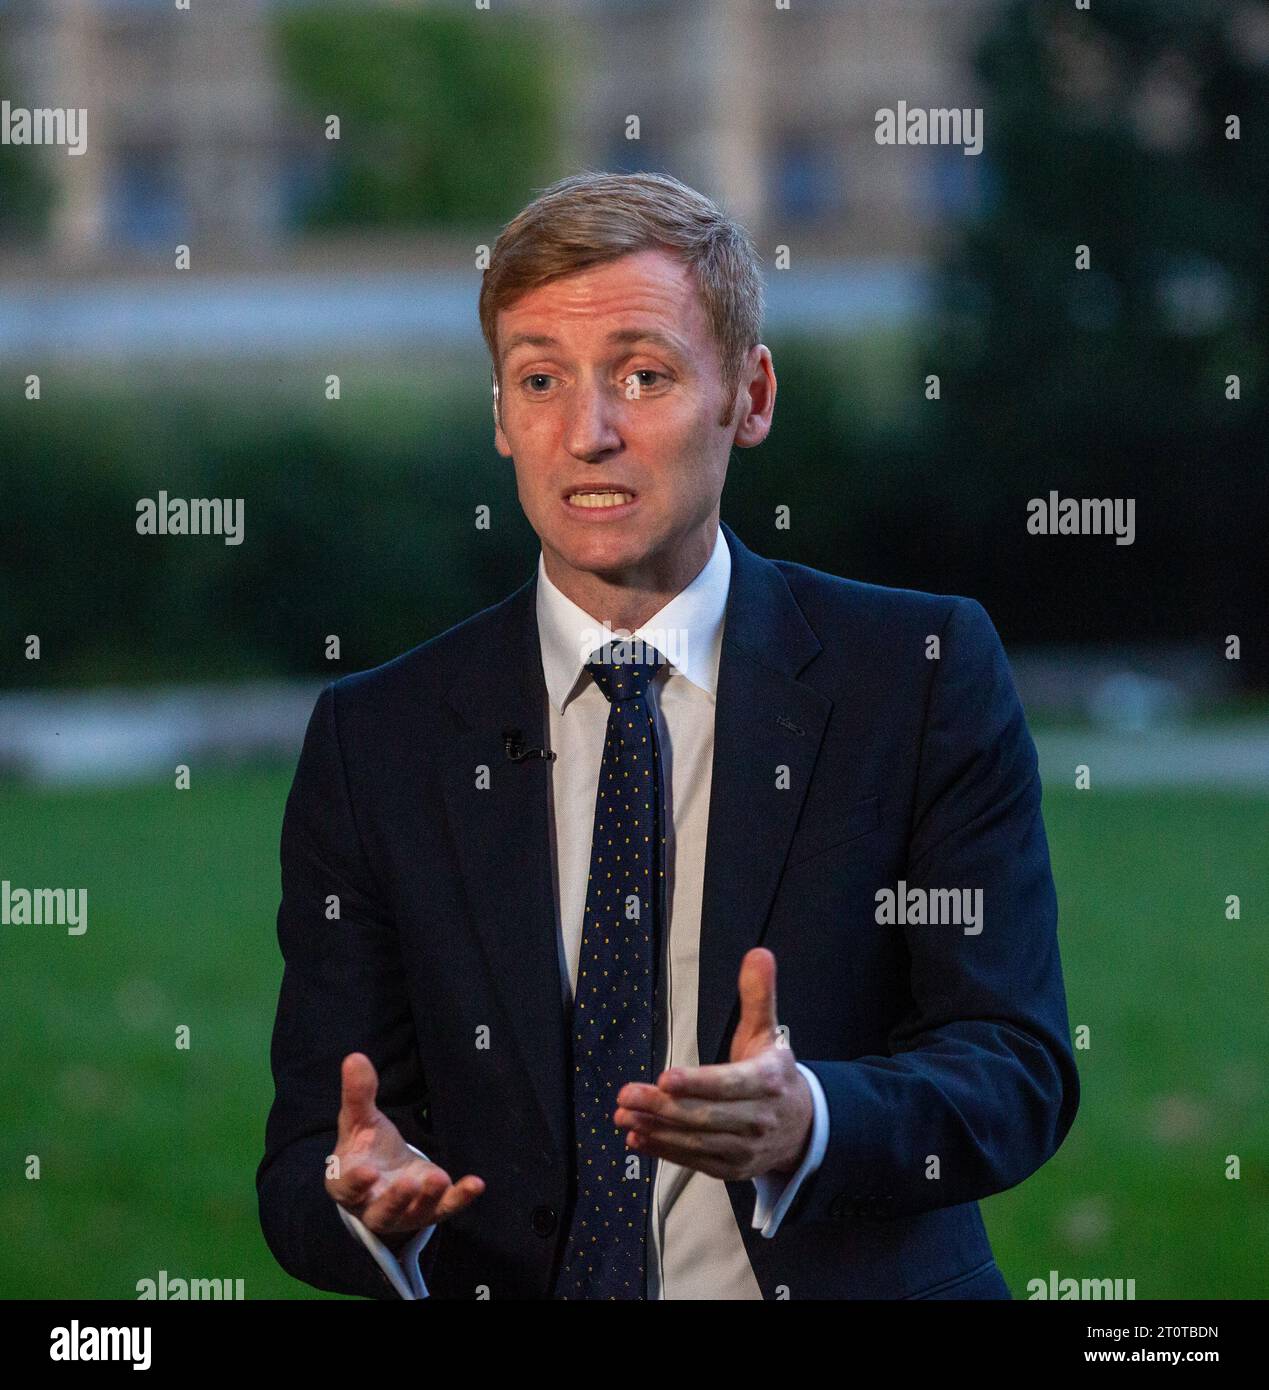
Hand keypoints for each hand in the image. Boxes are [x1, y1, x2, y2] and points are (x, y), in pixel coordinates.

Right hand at [326, 1052, 483, 1249]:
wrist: (384, 1175)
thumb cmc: (366, 1147)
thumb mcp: (359, 1120)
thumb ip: (357, 1094)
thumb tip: (355, 1057)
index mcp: (347, 1184)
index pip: (348, 1187)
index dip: (356, 1182)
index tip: (367, 1171)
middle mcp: (373, 1205)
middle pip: (383, 1210)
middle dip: (396, 1198)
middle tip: (409, 1182)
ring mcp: (404, 1212)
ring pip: (415, 1212)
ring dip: (428, 1198)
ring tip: (440, 1178)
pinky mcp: (430, 1209)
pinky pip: (446, 1207)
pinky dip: (460, 1198)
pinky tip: (476, 1184)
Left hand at [613, 947, 812, 1180]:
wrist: (803, 1127)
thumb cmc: (774, 1074)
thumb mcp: (768, 1033)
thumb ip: (758, 995)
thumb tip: (758, 954)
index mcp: (767, 1080)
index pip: (729, 1083)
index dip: (697, 1083)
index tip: (666, 1077)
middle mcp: (758, 1118)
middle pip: (705, 1115)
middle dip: (662, 1106)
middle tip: (627, 1094)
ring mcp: (745, 1148)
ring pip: (696, 1141)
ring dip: (656, 1129)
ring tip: (623, 1115)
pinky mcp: (731, 1169)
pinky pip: (694, 1161)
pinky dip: (664, 1151)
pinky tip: (638, 1138)